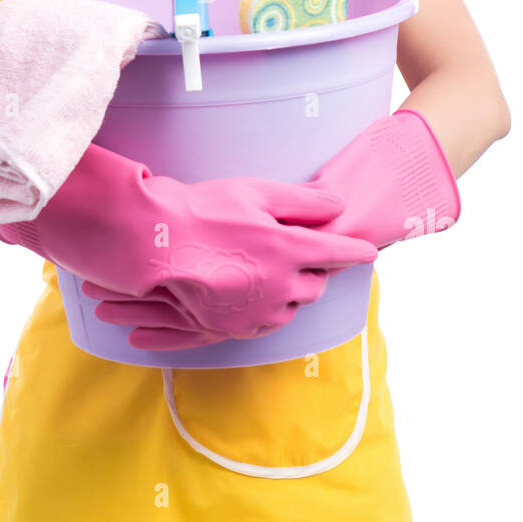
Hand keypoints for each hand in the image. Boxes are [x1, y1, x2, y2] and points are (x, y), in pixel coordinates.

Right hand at [77, 172, 377, 340]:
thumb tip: (338, 205)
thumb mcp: (256, 192)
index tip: (368, 251)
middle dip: (313, 271)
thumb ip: (303, 202)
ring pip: (289, 308)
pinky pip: (262, 323)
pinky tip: (252, 292)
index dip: (355, 251)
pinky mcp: (233, 328)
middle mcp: (279, 287)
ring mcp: (256, 313)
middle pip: (315, 286)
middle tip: (297, 252)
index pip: (337, 253)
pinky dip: (265, 308)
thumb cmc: (204, 210)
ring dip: (288, 291)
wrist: (154, 243)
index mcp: (289, 251)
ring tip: (268, 270)